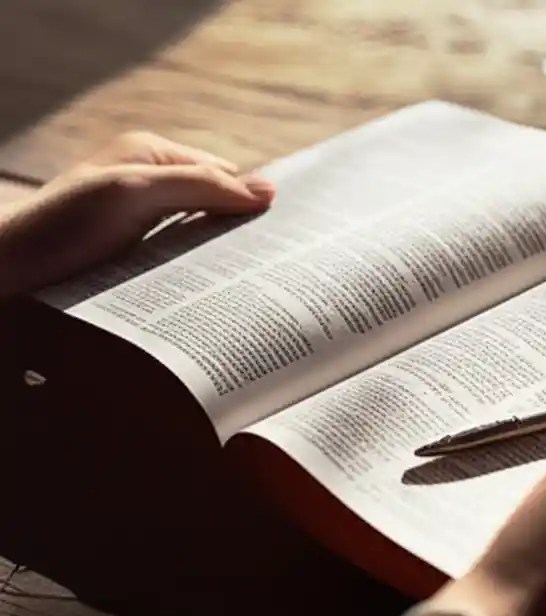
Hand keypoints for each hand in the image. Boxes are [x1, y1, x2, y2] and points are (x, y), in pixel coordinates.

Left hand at [0, 131, 273, 297]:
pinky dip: (194, 273)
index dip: (248, 201)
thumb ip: (200, 185)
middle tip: (266, 265)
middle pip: (214, 203)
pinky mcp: (130, 253)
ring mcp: (137, 219)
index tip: (278, 237)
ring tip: (243, 284)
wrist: (7, 276)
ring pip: (198, 233)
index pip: (223, 174)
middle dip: (236, 230)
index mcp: (150, 154)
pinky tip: (206, 292)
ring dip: (216, 258)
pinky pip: (177, 258)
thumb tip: (269, 191)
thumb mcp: (133, 193)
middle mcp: (145, 181)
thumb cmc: (59, 229)